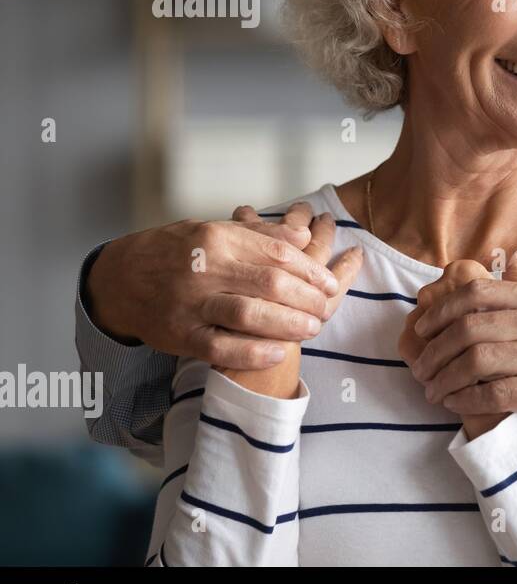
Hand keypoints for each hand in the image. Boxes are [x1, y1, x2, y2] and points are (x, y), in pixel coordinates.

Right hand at [85, 202, 362, 369]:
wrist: (120, 278)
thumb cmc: (178, 251)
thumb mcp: (214, 230)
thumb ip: (259, 236)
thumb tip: (303, 236)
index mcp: (218, 239)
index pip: (278, 255)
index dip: (310, 271)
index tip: (330, 283)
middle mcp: (205, 269)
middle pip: (270, 284)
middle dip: (307, 299)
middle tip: (325, 309)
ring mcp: (191, 304)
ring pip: (249, 315)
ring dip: (287, 325)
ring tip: (311, 329)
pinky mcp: (180, 335)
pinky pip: (221, 348)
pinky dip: (253, 353)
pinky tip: (278, 353)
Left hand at [405, 250, 516, 439]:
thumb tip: (513, 256)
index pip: (477, 292)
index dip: (441, 310)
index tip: (422, 327)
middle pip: (468, 328)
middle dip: (434, 350)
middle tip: (421, 367)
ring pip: (474, 361)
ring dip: (444, 378)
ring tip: (432, 390)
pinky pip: (491, 394)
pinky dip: (465, 400)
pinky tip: (454, 404)